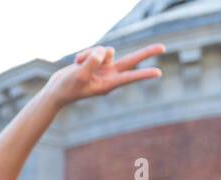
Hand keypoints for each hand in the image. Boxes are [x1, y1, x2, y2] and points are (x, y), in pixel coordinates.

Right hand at [50, 43, 164, 103]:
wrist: (57, 90)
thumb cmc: (67, 88)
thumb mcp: (78, 75)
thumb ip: (91, 63)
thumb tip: (102, 51)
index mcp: (108, 84)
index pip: (129, 77)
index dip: (143, 74)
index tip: (159, 73)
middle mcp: (109, 75)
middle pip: (131, 60)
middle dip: (146, 53)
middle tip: (164, 47)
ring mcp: (104, 67)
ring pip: (105, 50)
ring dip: (91, 53)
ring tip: (78, 63)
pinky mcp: (98, 61)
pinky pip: (96, 49)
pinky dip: (85, 53)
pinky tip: (77, 62)